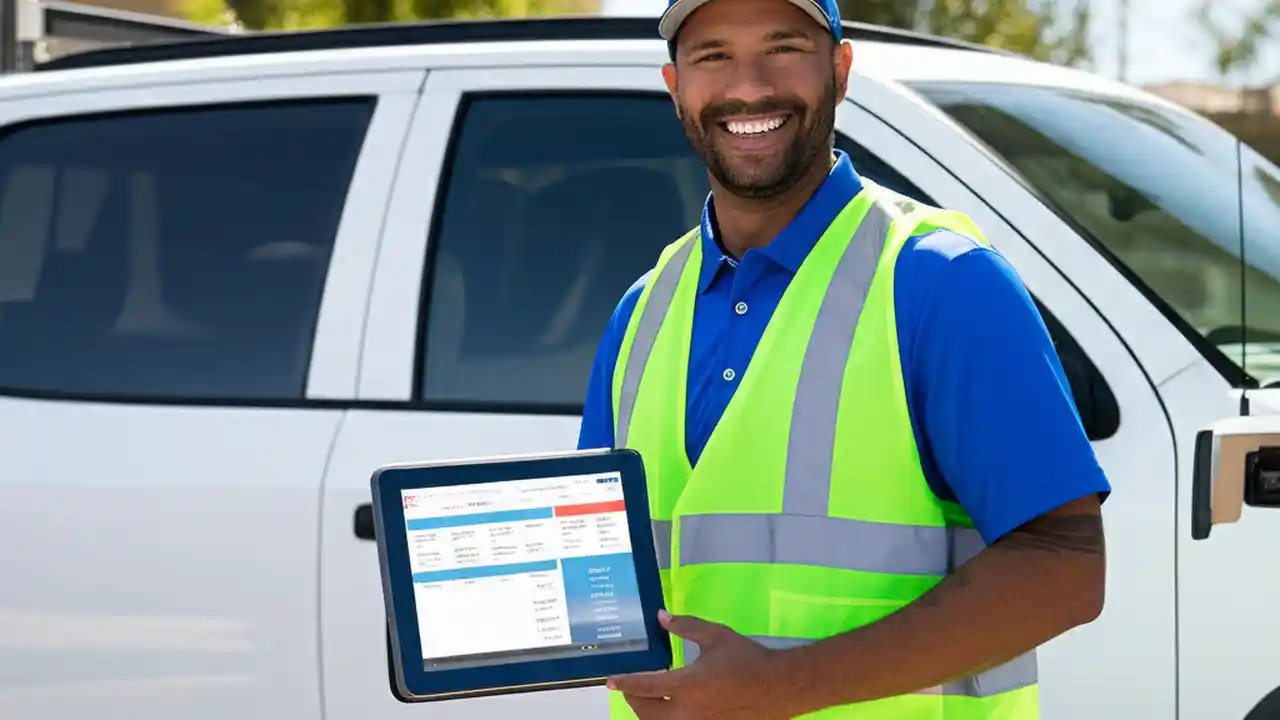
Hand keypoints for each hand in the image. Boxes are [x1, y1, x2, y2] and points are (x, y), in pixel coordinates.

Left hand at [607, 610, 794, 719]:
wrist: (778, 687)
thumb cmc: (747, 659)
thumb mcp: (716, 636)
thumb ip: (686, 626)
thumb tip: (661, 617)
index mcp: (689, 685)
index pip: (647, 686)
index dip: (625, 683)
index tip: (610, 680)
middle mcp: (689, 711)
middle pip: (647, 712)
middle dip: (633, 699)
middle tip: (630, 686)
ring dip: (649, 712)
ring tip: (648, 697)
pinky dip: (668, 717)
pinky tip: (672, 705)